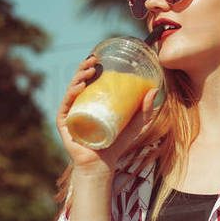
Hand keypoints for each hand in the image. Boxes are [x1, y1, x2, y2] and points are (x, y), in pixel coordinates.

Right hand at [56, 55, 159, 169]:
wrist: (102, 164)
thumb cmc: (116, 144)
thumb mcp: (134, 124)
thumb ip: (145, 110)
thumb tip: (155, 90)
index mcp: (91, 102)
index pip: (90, 80)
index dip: (92, 66)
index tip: (99, 56)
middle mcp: (79, 105)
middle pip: (79, 81)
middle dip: (85, 67)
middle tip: (94, 59)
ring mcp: (70, 113)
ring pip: (72, 89)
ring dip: (79, 76)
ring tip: (90, 69)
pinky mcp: (64, 122)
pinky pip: (66, 105)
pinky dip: (72, 93)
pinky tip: (80, 86)